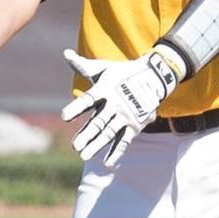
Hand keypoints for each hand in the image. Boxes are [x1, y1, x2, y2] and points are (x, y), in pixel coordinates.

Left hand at [60, 46, 180, 166]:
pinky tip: (107, 163)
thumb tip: (65, 54)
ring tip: (84, 155)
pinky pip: (125, 141)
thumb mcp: (103, 69)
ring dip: (97, 145)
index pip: (87, 100)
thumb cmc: (122, 73)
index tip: (63, 117)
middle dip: (87, 134)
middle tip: (75, 146)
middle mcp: (115, 104)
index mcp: (104, 90)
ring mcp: (126, 116)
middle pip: (99, 121)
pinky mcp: (135, 125)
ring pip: (109, 133)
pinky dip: (117, 152)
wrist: (154, 76)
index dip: (76, 108)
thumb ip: (83, 66)